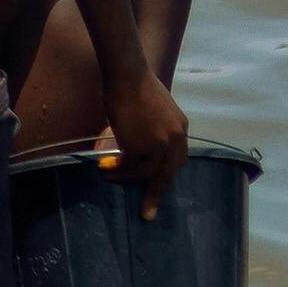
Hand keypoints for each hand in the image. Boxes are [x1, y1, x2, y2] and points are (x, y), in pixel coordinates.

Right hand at [101, 71, 190, 218]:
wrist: (128, 75)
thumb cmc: (136, 84)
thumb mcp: (156, 107)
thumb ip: (154, 125)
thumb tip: (137, 137)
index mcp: (181, 128)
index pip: (176, 158)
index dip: (163, 171)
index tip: (155, 183)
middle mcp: (176, 139)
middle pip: (167, 173)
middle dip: (156, 193)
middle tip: (147, 211)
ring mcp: (160, 144)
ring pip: (147, 172)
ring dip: (128, 179)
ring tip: (110, 178)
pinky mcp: (142, 145)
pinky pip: (130, 166)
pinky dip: (118, 171)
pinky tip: (106, 169)